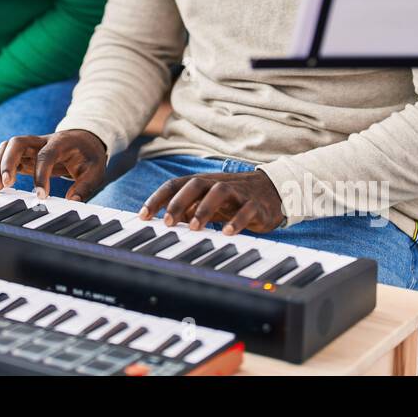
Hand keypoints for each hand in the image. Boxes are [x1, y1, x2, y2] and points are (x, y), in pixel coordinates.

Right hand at [0, 130, 106, 201]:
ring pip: (7, 147)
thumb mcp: (96, 171)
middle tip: (5, 185)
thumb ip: (85, 186)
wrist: (85, 140)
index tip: (41, 196)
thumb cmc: (89, 156)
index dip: (41, 175)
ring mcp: (31, 146)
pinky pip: (6, 156)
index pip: (46, 155)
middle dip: (7, 162)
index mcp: (61, 142)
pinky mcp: (25, 154)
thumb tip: (73, 202)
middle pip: (17, 142)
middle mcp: (41, 141)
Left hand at [140, 170, 284, 234]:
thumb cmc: (233, 199)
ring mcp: (238, 192)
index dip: (158, 198)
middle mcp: (218, 184)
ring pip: (219, 192)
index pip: (175, 184)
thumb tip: (160, 221)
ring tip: (194, 227)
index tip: (144, 216)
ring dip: (204, 208)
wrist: (273, 191)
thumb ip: (187, 209)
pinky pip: (246, 209)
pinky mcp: (256, 204)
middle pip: (195, 184)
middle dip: (179, 202)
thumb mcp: (208, 203)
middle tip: (167, 222)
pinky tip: (227, 233)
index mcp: (203, 183)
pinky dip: (237, 220)